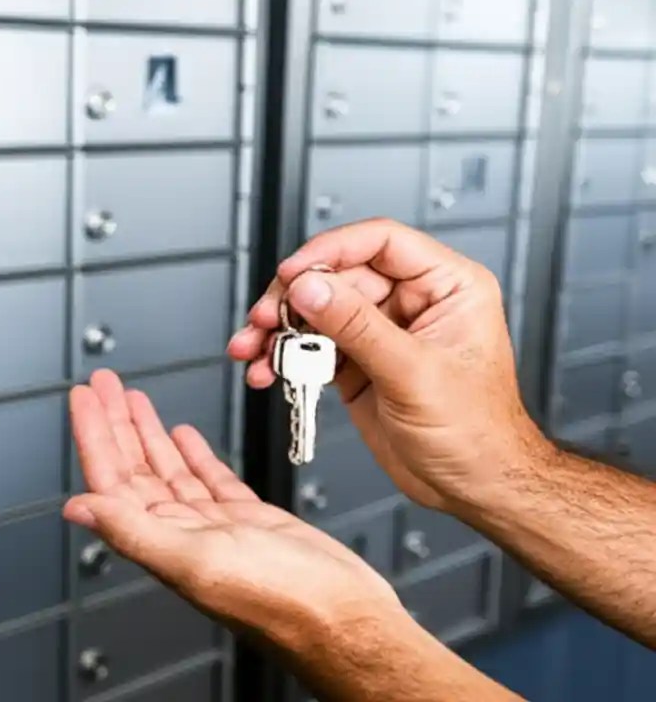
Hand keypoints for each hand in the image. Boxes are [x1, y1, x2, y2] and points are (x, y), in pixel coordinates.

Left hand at [62, 370, 401, 646]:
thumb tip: (78, 508)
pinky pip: (210, 480)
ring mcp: (214, 526)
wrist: (344, 619)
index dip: (94, 434)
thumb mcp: (195, 559)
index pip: (111, 477)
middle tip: (102, 383)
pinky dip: (195, 454)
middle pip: (133, 466)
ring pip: (168, 469)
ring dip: (148, 432)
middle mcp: (180, 533)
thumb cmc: (280, 603)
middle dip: (115, 421)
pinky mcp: (248, 522)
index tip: (83, 398)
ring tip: (132, 397)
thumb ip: (133, 531)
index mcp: (161, 540)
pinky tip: (184, 433)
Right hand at [228, 218, 545, 510]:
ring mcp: (383, 332)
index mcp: (447, 286)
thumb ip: (357, 326)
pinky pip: (312, 346)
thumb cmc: (477, 434)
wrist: (474, 489)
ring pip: (317, 311)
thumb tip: (311, 287)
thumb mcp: (413, 373)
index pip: (380, 242)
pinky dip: (285, 358)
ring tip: (253, 350)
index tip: (293, 274)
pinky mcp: (359, 363)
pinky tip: (267, 372)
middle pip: (337, 276)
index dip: (331, 251)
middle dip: (292, 299)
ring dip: (279, 330)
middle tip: (264, 320)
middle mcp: (413, 302)